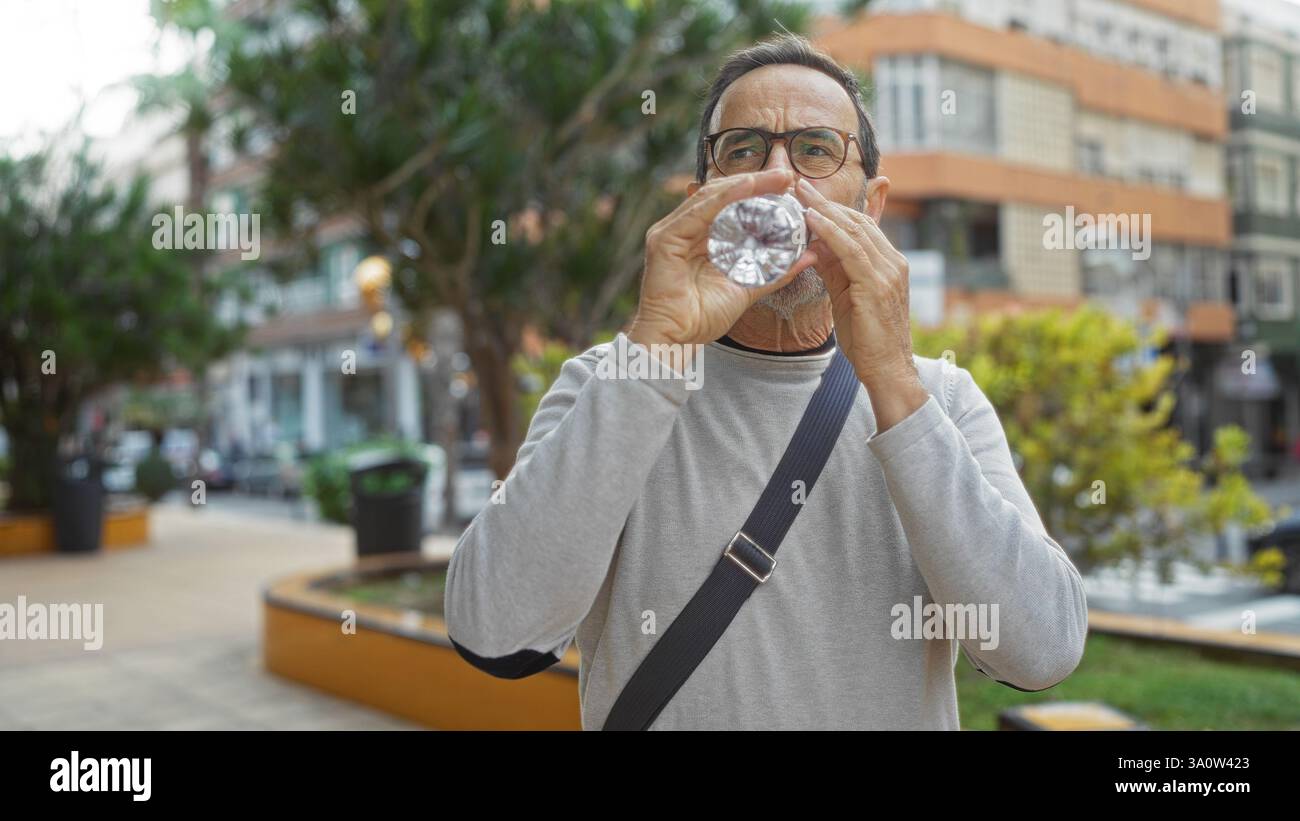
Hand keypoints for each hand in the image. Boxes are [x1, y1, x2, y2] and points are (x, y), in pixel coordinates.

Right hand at [628, 168, 816, 349]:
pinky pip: (697, 212)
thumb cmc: (703, 317)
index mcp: (700, 237)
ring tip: (775, 178)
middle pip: (721, 196)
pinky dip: (724, 198)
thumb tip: (809, 255)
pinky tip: (748, 187)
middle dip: (756, 184)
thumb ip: (775, 271)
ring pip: (711, 198)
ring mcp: (671, 232)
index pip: (730, 206)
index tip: (790, 188)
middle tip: (787, 177)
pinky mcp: (664, 240)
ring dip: (745, 185)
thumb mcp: (748, 288)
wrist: (675, 341)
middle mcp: (683, 229)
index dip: (759, 194)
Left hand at [793, 177, 927, 429]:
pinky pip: (851, 250)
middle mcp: (893, 262)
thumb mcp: (846, 296)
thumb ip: (835, 270)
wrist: (887, 369)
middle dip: (827, 201)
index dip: (835, 209)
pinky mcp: (878, 284)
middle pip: (858, 221)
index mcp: (889, 263)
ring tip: (800, 194)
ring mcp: (889, 271)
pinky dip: (831, 231)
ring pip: (855, 230)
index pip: (862, 226)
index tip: (808, 194)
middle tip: (799, 184)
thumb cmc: (866, 338)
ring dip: (825, 210)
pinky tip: (812, 220)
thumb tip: (813, 247)